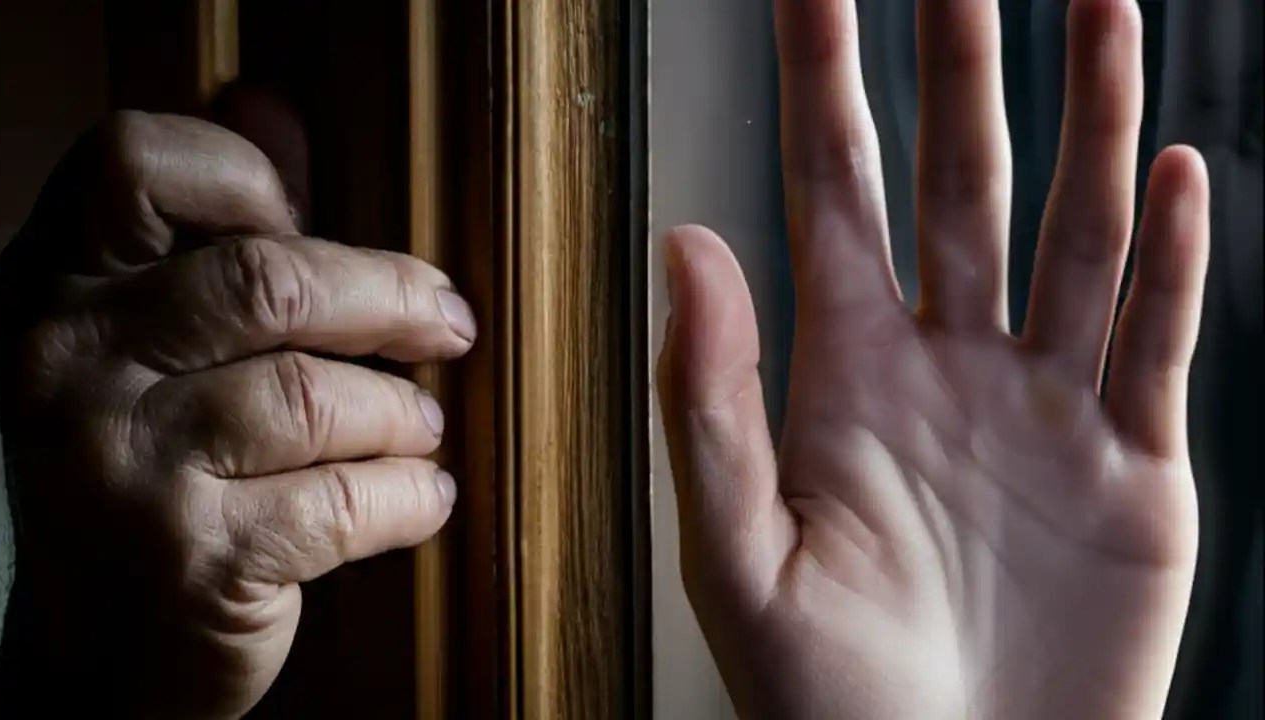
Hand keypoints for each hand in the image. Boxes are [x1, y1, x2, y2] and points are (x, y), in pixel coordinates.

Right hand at [0, 110, 473, 716]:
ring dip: (404, 414)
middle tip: (448, 324)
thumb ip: (208, 230)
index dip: (249, 179)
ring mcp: (120, 468)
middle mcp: (65, 366)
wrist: (95, 653)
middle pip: (269, 279)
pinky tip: (422, 500)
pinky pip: (349, 499)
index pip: (138, 161)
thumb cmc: (148, 471)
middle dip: (390, 299)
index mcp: (50, 289)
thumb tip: (272, 106)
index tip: (308, 225)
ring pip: (320, 396)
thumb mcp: (146, 343)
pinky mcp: (192, 561)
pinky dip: (411, 497)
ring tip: (421, 428)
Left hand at [658, 1, 1206, 717]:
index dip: (824, 80)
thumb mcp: (740, 553)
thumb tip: (685, 239)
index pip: (832, 190)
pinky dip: (1178, 257)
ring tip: (1100, 7)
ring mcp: (1043, 408)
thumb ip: (710, 397)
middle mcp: (945, 367)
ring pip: (1073, 230)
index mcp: (843, 375)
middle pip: (957, 180)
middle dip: (963, 65)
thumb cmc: (825, 703)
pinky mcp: (1132, 468)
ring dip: (1090, 121)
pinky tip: (1176, 168)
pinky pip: (1159, 337)